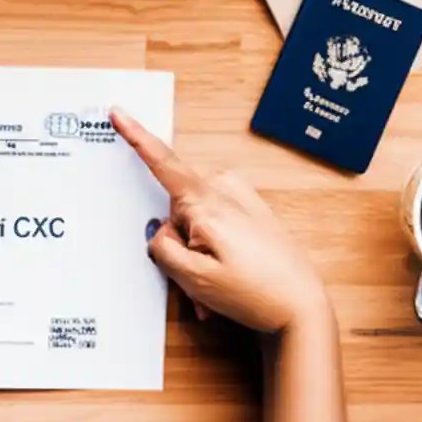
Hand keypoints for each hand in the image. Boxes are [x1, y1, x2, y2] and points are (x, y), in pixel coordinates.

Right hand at [111, 109, 329, 332]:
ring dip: (195, 252)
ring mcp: (240, 197)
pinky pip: (212, 221)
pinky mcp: (249, 207)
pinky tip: (224, 276)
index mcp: (208, 202)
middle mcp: (225, 189)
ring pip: (192, 219)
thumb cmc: (256, 294)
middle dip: (177, 244)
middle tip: (195, 280)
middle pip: (174, 208)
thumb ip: (163, 249)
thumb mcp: (194, 279)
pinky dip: (211, 249)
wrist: (303, 308)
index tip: (118, 113)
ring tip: (213, 285)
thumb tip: (158, 233)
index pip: (162, 163)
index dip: (136, 137)